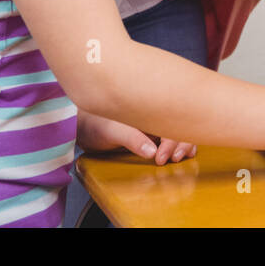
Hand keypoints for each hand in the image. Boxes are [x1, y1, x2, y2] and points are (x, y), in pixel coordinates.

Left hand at [77, 111, 197, 164]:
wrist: (81, 126)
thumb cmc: (93, 123)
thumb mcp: (111, 131)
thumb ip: (132, 139)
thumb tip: (152, 151)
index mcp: (148, 106)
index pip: (171, 120)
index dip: (172, 140)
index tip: (161, 158)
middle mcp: (154, 112)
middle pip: (180, 123)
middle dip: (183, 141)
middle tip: (173, 159)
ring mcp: (154, 122)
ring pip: (178, 129)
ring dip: (183, 143)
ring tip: (178, 158)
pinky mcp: (150, 132)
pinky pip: (169, 136)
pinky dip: (176, 144)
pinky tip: (177, 153)